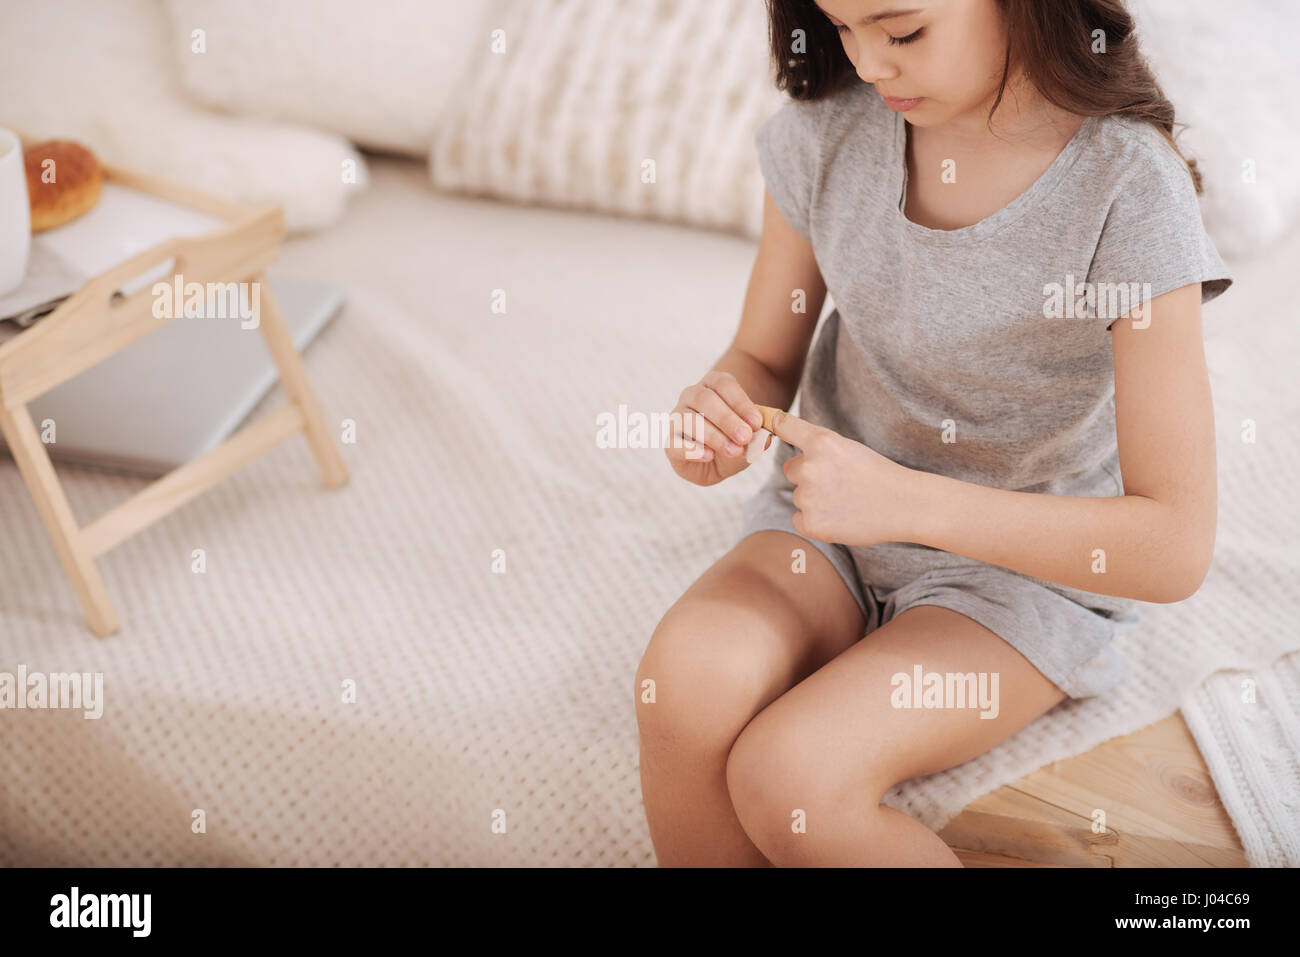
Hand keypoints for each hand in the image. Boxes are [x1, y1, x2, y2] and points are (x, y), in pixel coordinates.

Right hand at [665, 371, 772, 486]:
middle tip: (745, 437)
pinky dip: (691, 449)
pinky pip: (675, 442)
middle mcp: (692, 395)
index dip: (741, 403)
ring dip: (713, 435)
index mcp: (713, 385)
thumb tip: (765, 438)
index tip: (757, 423)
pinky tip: (708, 456)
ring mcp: (677, 416)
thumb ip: (757, 436)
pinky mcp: (669, 440)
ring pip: (689, 419)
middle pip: (705, 399)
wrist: (715, 463)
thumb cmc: (733, 441)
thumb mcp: (751, 438)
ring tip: (733, 450)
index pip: (724, 384)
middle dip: (727, 419)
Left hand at [768, 409, 913, 546]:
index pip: (784, 425)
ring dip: (815, 500)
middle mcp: (810, 467)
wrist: (903, 505)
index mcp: (822, 442)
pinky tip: (839, 516)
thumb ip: (815, 447)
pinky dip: (814, 520)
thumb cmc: (876, 474)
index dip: (772, 422)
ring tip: (846, 500)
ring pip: (799, 496)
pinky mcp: (811, 523)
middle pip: (792, 470)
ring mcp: (809, 497)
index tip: (762, 420)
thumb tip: (787, 460)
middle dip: (809, 476)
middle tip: (841, 483)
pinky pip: (799, 519)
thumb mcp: (847, 448)